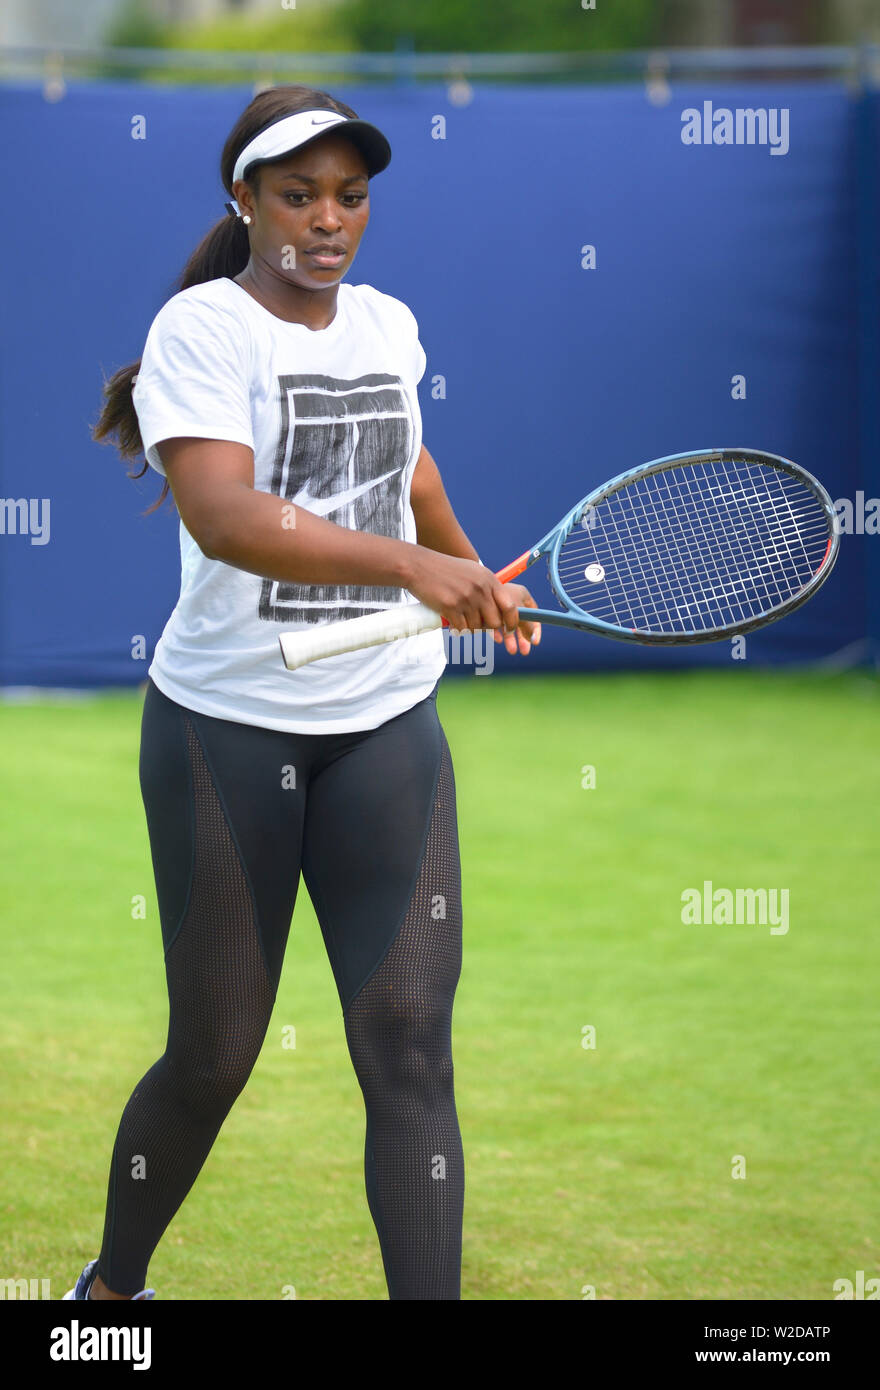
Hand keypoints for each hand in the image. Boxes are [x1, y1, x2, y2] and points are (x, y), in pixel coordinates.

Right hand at [405, 551, 541, 655]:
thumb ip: (487, 589)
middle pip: (495, 621)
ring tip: (460, 617)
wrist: (419, 566)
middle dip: (488, 627)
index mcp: (488, 579)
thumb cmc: (445, 571)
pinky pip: (462, 628)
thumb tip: (500, 612)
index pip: (510, 606)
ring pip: (477, 627)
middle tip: (477, 625)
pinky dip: (458, 628)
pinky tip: (451, 620)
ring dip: (469, 627)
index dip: (512, 621)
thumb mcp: (472, 572)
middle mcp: (480, 588)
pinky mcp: (451, 606)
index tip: (509, 629)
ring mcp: (466, 598)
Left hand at [491, 582, 541, 655]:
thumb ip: (526, 625)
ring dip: (511, 639)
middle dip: (523, 638)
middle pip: (521, 623)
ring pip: (508, 626)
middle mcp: (512, 601)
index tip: (535, 642)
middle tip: (525, 652)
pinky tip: (498, 640)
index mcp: (523, 596)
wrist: (474, 587)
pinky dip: (497, 633)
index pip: (534, 614)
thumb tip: (533, 640)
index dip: (535, 629)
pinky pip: (495, 625)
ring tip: (512, 651)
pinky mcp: (488, 611)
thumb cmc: (498, 594)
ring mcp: (500, 606)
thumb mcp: (517, 610)